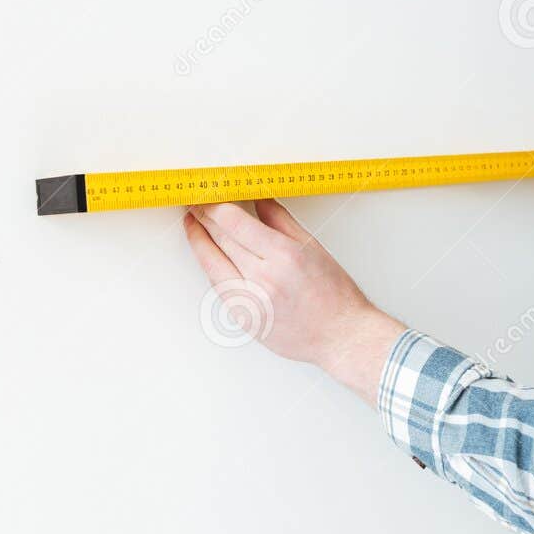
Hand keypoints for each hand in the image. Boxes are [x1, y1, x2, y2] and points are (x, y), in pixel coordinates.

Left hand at [182, 198, 407, 404]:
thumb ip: (280, 220)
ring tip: (192, 225)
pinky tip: (209, 255)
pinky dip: (212, 268)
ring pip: (211, 265)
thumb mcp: (313, 247)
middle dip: (203, 219)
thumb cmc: (335, 295)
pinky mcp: (244, 319)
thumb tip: (258, 199)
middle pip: (220, 241)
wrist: (341, 336)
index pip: (235, 223)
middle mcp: (264, 279)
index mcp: (283, 255)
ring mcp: (251, 302)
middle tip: (193, 203)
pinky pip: (220, 287)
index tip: (207, 196)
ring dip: (199, 243)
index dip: (214, 206)